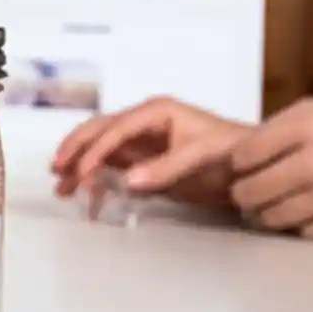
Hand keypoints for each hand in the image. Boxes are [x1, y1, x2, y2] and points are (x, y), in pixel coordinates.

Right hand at [52, 97, 249, 207]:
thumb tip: (127, 181)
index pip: (115, 128)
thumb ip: (165, 168)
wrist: (256, 170)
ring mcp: (142, 143)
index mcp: (156, 112)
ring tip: (62, 189)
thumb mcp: (202, 157)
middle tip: (57, 171)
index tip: (82, 173)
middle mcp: (144, 123)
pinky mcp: (144, 163)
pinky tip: (88, 199)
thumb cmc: (234, 154)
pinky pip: (112, 169)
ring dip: (79, 167)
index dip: (95, 150)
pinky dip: (96, 182)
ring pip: (99, 150)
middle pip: (98, 132)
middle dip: (75, 151)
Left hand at [230, 99, 312, 241]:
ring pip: (275, 218)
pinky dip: (303, 225)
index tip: (243, 167)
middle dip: (244, 194)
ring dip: (267, 214)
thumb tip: (237, 156)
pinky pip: (308, 233)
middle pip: (250, 192)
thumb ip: (275, 129)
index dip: (238, 164)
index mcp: (306, 128)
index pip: (244, 155)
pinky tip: (308, 213)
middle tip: (248, 193)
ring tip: (272, 205)